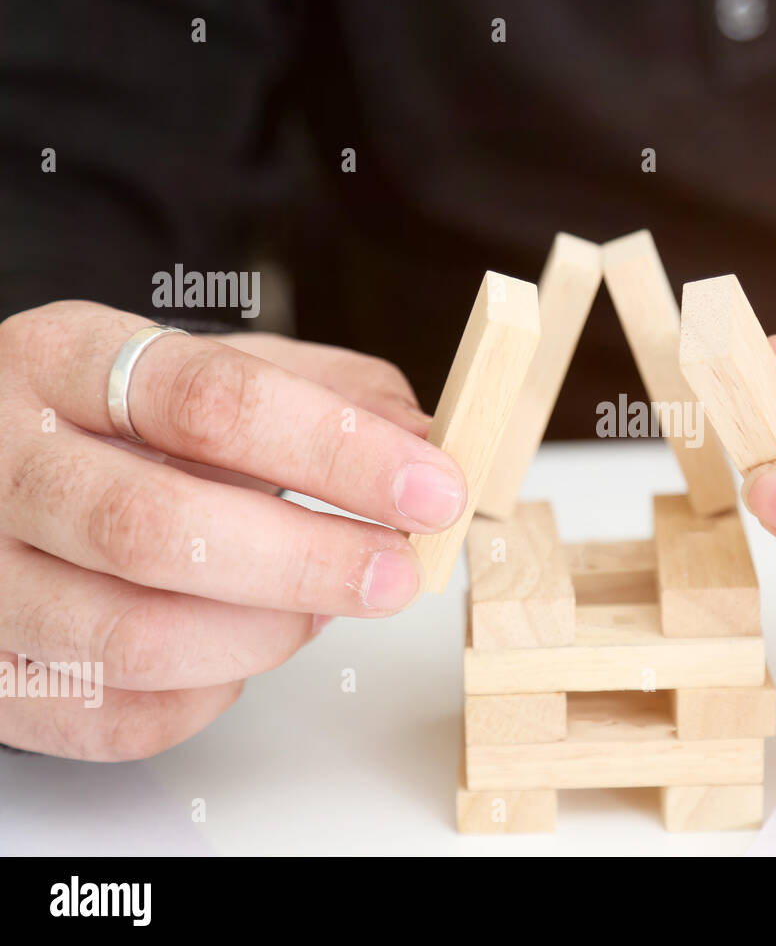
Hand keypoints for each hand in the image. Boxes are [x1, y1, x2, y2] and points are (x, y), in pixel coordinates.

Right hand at [0, 302, 464, 759]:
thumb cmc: (111, 423)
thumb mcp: (202, 369)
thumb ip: (316, 389)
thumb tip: (421, 431)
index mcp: (67, 362)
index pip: (211, 403)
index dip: (338, 453)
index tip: (431, 490)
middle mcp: (3, 461)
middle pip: (157, 528)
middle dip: (308, 563)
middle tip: (397, 575)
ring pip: (133, 638)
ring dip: (262, 637)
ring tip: (316, 610)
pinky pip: (112, 715)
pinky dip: (205, 697)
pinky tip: (238, 652)